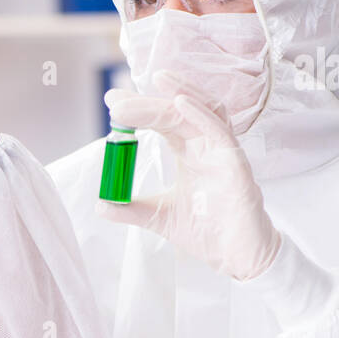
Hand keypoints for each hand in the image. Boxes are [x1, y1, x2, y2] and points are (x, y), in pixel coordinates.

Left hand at [96, 83, 280, 280]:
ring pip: (204, 111)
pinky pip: (221, 133)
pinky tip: (181, 103)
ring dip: (180, 92)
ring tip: (157, 80)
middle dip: (148, 102)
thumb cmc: (207, 232)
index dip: (141, 108)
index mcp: (190, 153)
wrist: (236, 257)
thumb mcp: (159, 217)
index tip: (113, 101)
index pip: (164, 121)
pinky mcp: (237, 166)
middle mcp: (207, 146)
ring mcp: (223, 153)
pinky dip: (201, 115)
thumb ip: (131, 209)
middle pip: (178, 112)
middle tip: (118, 100)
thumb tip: (101, 205)